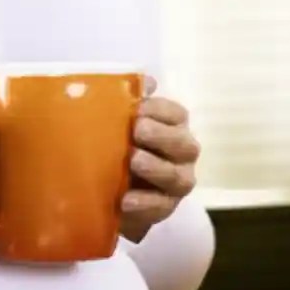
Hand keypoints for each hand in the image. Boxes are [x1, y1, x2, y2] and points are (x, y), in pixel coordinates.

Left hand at [123, 77, 199, 240]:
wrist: (106, 189)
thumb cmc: (114, 144)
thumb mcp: (113, 120)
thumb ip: (125, 99)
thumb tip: (144, 82)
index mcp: (171, 126)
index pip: (176, 114)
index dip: (160, 109)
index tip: (137, 108)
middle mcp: (181, 153)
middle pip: (183, 144)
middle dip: (162, 136)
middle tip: (137, 130)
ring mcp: (176, 182)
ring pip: (178, 177)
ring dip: (157, 168)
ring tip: (133, 161)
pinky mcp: (164, 208)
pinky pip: (161, 207)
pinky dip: (145, 203)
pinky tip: (126, 200)